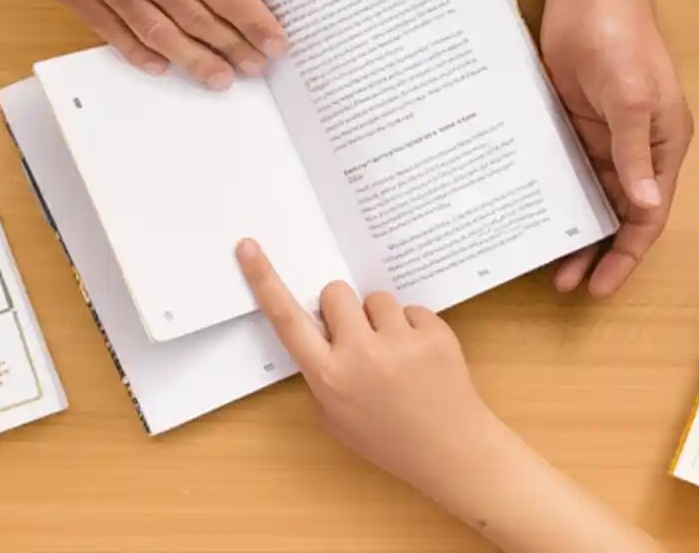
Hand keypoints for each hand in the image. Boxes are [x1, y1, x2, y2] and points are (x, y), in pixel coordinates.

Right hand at [0, 0, 288, 89]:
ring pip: (152, 31)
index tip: (272, 43)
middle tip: (255, 69)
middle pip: (192, 17)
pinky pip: (106, 28)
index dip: (251, 21)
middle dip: (229, 47)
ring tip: (217, 79)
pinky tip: (158, 64)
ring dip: (190, 59)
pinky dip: (134, 50)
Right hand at [234, 239, 497, 495]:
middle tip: (358, 335)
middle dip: (343, 308)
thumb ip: (320, 374)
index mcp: (328, 376)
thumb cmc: (387, 439)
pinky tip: (421, 358)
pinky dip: (414, 328)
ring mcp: (400, 342)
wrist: (450, 450)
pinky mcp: (435, 334)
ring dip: (381, 319)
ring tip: (396, 354)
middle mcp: (360, 354)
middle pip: (336, 293)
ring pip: (376, 298)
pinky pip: (413, 309)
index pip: (286, 319)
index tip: (249, 247)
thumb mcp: (334, 419)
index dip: (264, 280)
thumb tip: (320, 332)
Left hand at [541, 0, 693, 297]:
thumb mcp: (630, 98)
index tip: (601, 286)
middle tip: (565, 285)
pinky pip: (565, 171)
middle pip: (618, 214)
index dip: (627, 254)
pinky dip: (554, 196)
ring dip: (573, 229)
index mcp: (663, 147)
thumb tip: (643, 206)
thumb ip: (633, 153)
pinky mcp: (572, 124)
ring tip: (547, 266)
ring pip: (589, 197)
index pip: (648, 215)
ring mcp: (602, 137)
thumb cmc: (621, 37)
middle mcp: (635, 149)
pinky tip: (534, 217)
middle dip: (596, 251)